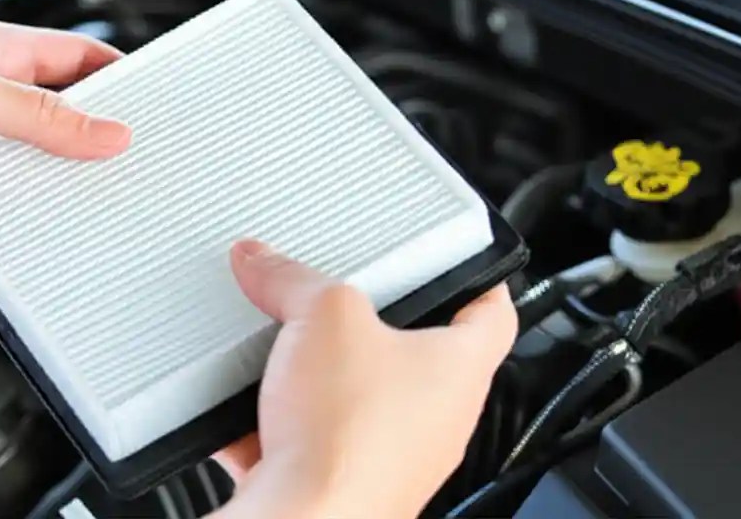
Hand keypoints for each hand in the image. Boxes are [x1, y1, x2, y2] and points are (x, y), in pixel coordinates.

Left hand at [0, 19, 131, 219]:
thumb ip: (42, 116)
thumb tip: (108, 132)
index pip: (77, 58)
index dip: (119, 78)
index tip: (155, 105)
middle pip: (58, 118)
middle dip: (92, 142)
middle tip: (133, 169)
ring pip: (26, 167)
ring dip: (49, 186)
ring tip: (91, 208)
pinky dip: (8, 219)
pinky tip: (28, 233)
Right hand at [212, 241, 517, 518]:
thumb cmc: (349, 437)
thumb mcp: (324, 316)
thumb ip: (293, 278)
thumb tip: (265, 262)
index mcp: (460, 369)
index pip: (492, 313)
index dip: (477, 278)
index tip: (458, 261)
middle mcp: (435, 417)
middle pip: (407, 352)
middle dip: (361, 325)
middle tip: (335, 297)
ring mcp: (389, 454)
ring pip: (351, 395)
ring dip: (312, 374)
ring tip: (284, 350)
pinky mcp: (341, 479)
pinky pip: (308, 435)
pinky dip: (275, 418)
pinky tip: (247, 403)